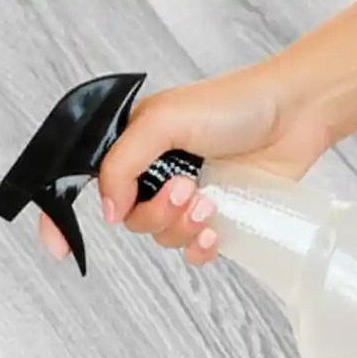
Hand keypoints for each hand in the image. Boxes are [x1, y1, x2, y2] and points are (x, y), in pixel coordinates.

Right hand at [39, 65, 334, 265]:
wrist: (297, 113)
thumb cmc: (234, 105)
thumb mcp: (162, 122)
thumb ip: (121, 164)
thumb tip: (108, 212)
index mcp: (131, 147)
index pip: (84, 186)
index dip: (61, 221)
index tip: (59, 250)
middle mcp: (154, 174)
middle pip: (130, 220)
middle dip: (157, 212)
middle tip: (186, 187)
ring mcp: (186, 198)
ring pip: (161, 237)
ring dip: (183, 226)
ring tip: (211, 199)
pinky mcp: (217, 217)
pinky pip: (193, 252)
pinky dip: (201, 247)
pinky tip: (217, 229)